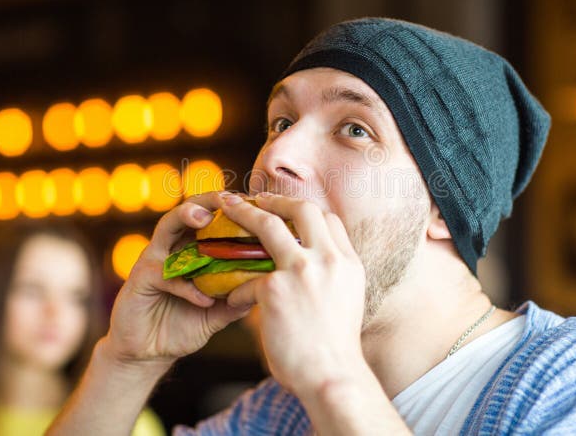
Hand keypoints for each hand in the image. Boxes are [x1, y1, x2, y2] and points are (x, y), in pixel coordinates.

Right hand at [104, 191, 250, 370]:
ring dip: (186, 216)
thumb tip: (267, 287)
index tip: (257, 203)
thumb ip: (237, 300)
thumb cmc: (182, 326)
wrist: (147, 354)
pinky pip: (165, 275)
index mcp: (192, 249)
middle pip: (189, 210)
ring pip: (167, 226)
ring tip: (205, 219)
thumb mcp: (217, 314)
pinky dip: (187, 286)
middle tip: (229, 198)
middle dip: (208, 200)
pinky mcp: (140, 279)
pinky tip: (205, 299)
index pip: (212, 218)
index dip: (232, 208)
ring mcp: (154, 260)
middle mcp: (173, 248)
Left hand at [224, 192, 367, 398]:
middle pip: (302, 210)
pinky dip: (237, 290)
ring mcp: (301, 271)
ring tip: (227, 209)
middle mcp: (328, 259)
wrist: (332, 377)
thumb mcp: (347, 301)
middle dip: (277, 200)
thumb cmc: (336, 349)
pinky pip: (246, 279)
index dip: (306, 213)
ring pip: (268, 226)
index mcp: (348, 263)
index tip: (289, 211)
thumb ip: (331, 277)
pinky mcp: (274, 289)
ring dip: (244, 214)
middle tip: (256, 199)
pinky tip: (230, 301)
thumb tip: (312, 267)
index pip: (329, 220)